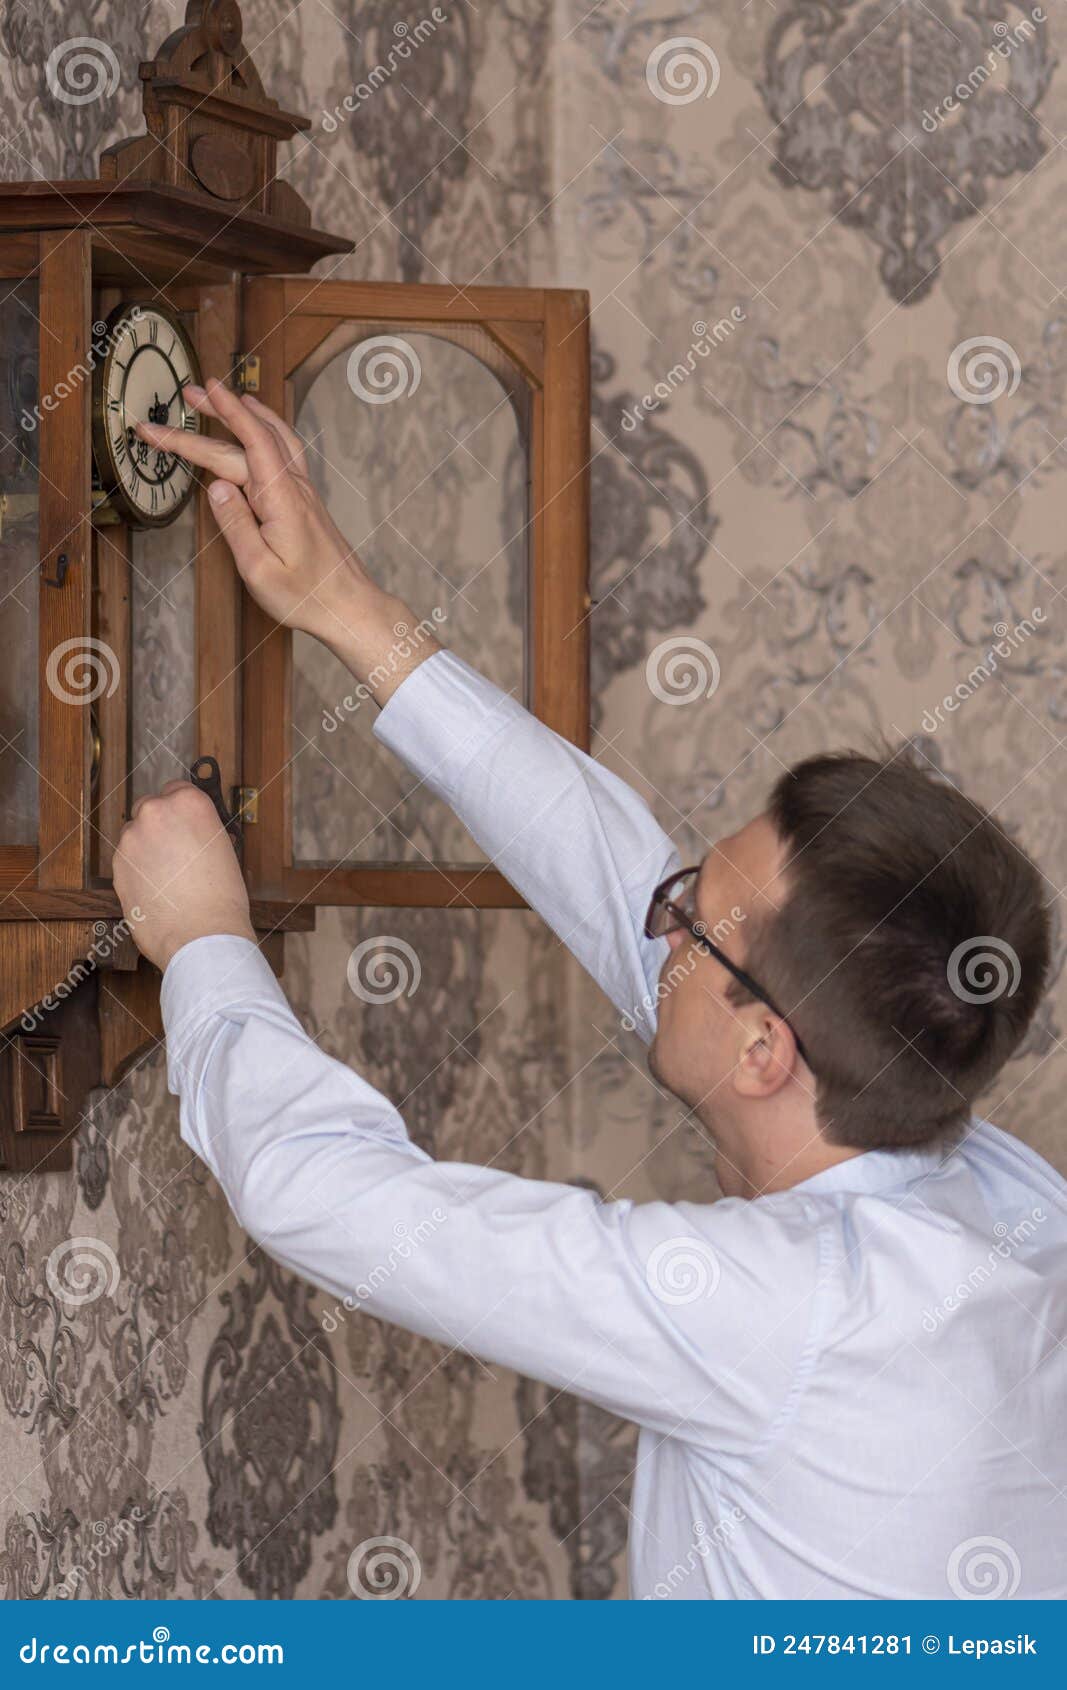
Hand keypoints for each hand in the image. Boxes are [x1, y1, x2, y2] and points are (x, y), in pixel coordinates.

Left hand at [113, 781, 254, 972]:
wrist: (201, 936)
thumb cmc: (221, 899)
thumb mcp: (222, 849)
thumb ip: (198, 830)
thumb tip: (186, 832)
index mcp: (189, 803)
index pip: (177, 788)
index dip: (179, 807)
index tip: (181, 819)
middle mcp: (156, 813)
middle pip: (150, 808)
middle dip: (159, 826)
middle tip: (175, 851)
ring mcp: (132, 838)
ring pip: (135, 835)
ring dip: (146, 848)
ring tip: (168, 877)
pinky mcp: (117, 865)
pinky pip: (126, 860)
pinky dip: (137, 870)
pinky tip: (156, 889)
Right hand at [136, 378, 372, 649]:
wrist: (350, 607)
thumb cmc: (307, 596)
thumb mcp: (259, 569)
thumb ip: (235, 524)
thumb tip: (216, 488)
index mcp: (281, 499)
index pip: (246, 444)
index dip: (222, 413)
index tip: (200, 392)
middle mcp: (294, 487)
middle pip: (249, 440)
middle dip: (214, 415)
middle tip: (186, 393)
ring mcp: (303, 490)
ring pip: (273, 437)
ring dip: (245, 413)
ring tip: (218, 396)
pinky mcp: (305, 499)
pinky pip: (285, 451)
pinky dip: (267, 428)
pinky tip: (258, 424)